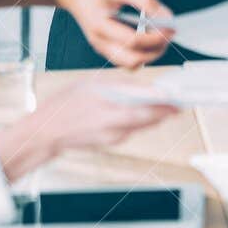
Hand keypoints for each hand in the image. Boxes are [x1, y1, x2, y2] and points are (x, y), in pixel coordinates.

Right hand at [0, 76, 178, 181]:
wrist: (46, 133)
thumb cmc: (64, 105)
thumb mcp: (90, 85)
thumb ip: (118, 85)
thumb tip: (142, 87)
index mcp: (108, 108)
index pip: (144, 105)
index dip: (164, 102)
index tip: (178, 97)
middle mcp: (113, 126)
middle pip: (149, 119)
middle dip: (167, 111)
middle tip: (182, 103)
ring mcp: (113, 137)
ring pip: (143, 126)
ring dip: (157, 117)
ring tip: (172, 106)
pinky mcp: (112, 142)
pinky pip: (133, 130)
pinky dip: (142, 122)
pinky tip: (148, 114)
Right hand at [47, 0, 174, 67]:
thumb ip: (145, 0)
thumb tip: (166, 15)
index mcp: (100, 26)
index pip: (134, 41)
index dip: (156, 37)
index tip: (171, 27)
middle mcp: (99, 41)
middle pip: (133, 60)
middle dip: (156, 51)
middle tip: (169, 34)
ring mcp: (100, 47)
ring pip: (130, 64)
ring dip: (149, 54)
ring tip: (159, 35)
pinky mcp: (103, 46)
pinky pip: (125, 59)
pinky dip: (140, 52)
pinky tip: (146, 35)